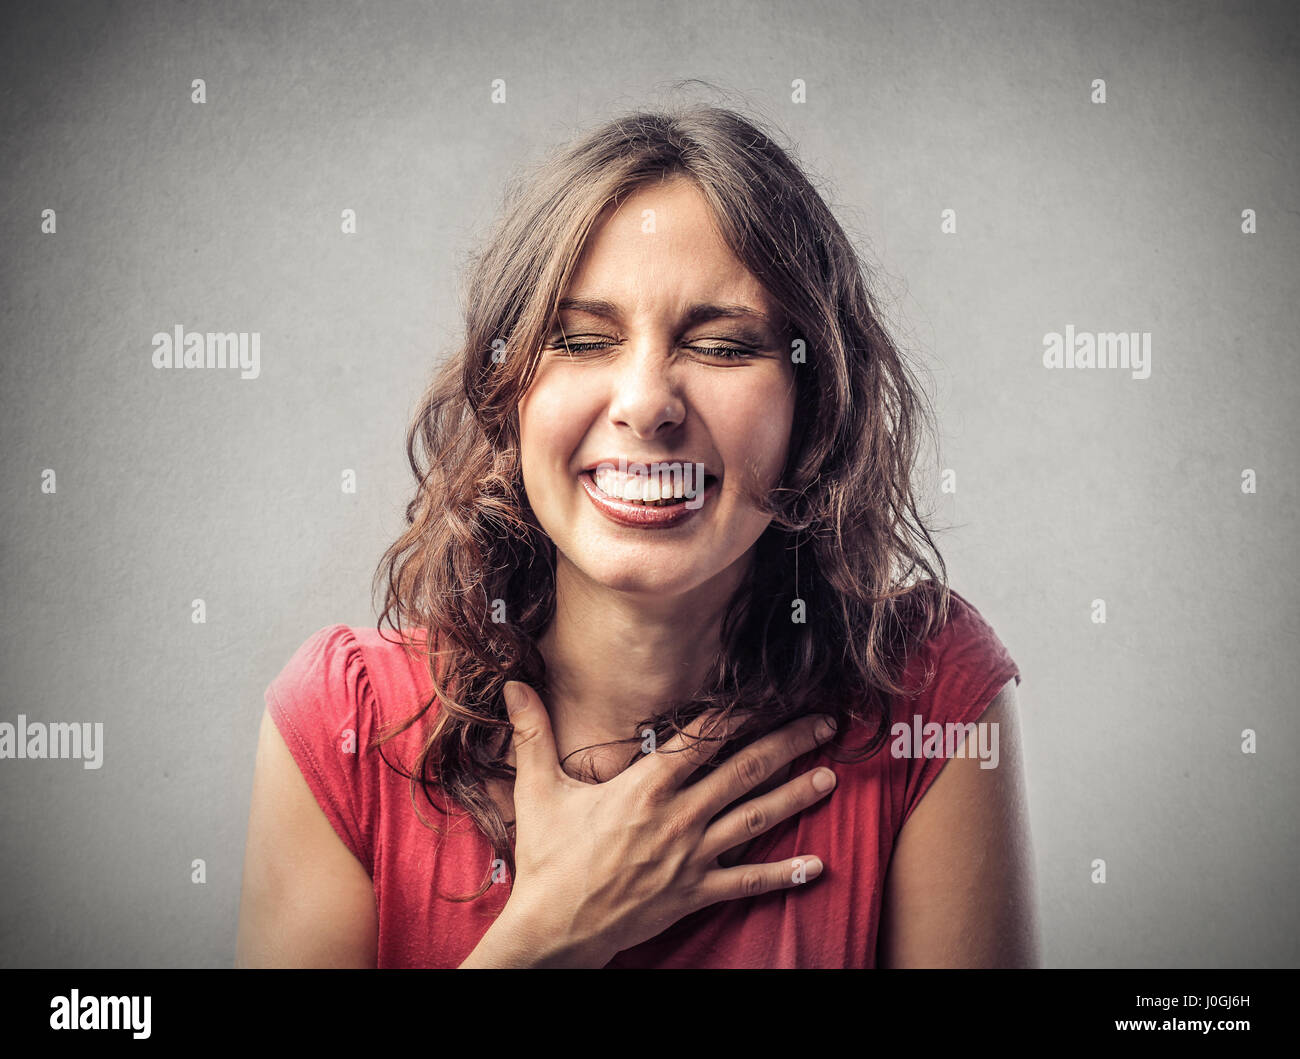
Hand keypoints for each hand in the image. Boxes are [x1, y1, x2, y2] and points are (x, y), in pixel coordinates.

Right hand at [465, 681, 838, 966]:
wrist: (554, 929)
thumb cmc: (547, 858)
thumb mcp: (538, 790)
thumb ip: (532, 733)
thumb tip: (513, 687)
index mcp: (645, 785)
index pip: (703, 736)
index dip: (740, 710)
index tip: (770, 690)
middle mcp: (677, 816)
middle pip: (744, 770)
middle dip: (789, 742)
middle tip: (826, 723)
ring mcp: (691, 856)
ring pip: (755, 819)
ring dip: (796, 796)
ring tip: (831, 777)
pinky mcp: (695, 893)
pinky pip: (748, 882)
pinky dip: (784, 875)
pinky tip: (817, 867)